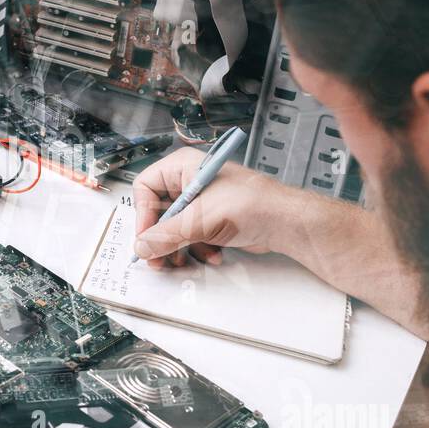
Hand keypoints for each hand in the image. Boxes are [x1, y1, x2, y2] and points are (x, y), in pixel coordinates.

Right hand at [132, 146, 298, 267]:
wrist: (286, 222)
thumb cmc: (252, 204)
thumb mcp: (200, 220)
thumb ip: (166, 236)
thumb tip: (142, 246)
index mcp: (183, 167)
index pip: (145, 188)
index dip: (143, 215)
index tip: (146, 238)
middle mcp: (190, 181)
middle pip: (158, 212)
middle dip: (161, 238)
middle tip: (157, 259)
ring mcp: (202, 201)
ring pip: (174, 228)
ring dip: (180, 248)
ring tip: (185, 261)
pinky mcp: (213, 219)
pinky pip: (192, 236)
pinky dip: (198, 249)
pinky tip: (213, 254)